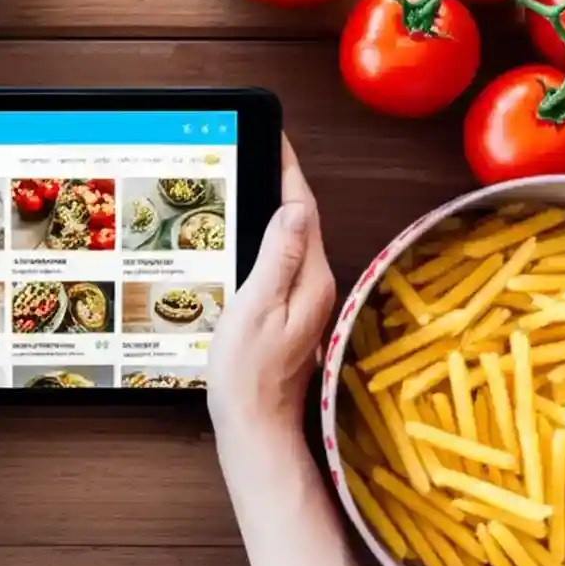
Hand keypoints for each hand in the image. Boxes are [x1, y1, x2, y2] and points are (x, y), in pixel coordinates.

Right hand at [207, 137, 335, 443]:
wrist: (255, 428)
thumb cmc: (247, 374)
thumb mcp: (256, 306)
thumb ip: (278, 255)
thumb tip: (295, 208)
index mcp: (310, 279)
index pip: (302, 209)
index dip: (288, 170)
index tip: (276, 137)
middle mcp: (316, 287)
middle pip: (302, 221)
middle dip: (283, 183)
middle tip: (260, 149)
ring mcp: (306, 303)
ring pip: (294, 243)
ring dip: (277, 211)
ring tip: (254, 180)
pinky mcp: (292, 317)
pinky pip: (284, 264)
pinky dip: (270, 241)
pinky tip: (251, 237)